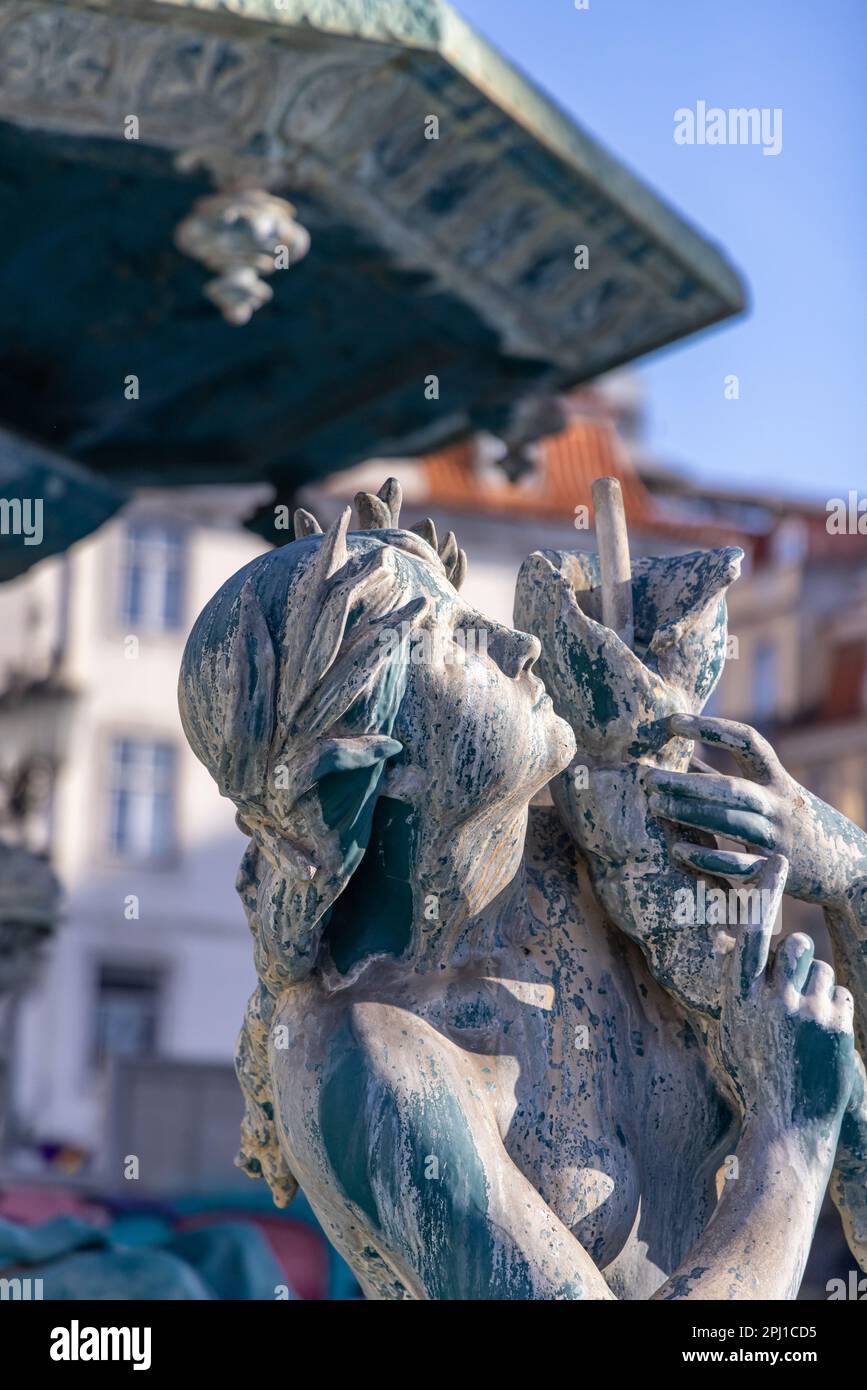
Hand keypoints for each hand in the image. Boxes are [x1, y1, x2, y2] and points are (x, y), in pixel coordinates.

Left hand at [647, 714, 866, 908]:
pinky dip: (709, 857)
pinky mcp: (774, 871)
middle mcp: (780, 805)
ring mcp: (778, 839)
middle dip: (688, 782)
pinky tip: (679, 849)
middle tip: (648, 776)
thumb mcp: (768, 792)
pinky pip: (740, 865)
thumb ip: (723, 776)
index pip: (748, 742)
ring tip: (655, 803)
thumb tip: (679, 756)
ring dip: (691, 813)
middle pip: (732, 788)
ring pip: (733, 823)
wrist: (845, 867)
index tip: (673, 721)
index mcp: (777, 779)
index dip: (712, 728)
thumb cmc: (792, 822)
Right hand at [717, 853, 856, 1149]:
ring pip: (823, 970)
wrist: (789, 1129)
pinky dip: (835, 1011)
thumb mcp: (736, 1029)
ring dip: (819, 989)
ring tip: (807, 1025)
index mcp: (738, 999)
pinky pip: (841, 995)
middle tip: (797, 981)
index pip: (751, 932)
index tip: (775, 860)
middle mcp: (770, 1001)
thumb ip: (744, 987)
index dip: (764, 892)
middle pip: (796, 946)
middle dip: (801, 955)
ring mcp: (805, 1014)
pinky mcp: (836, 1027)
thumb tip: (746, 943)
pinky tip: (823, 1040)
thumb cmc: (757, 1074)